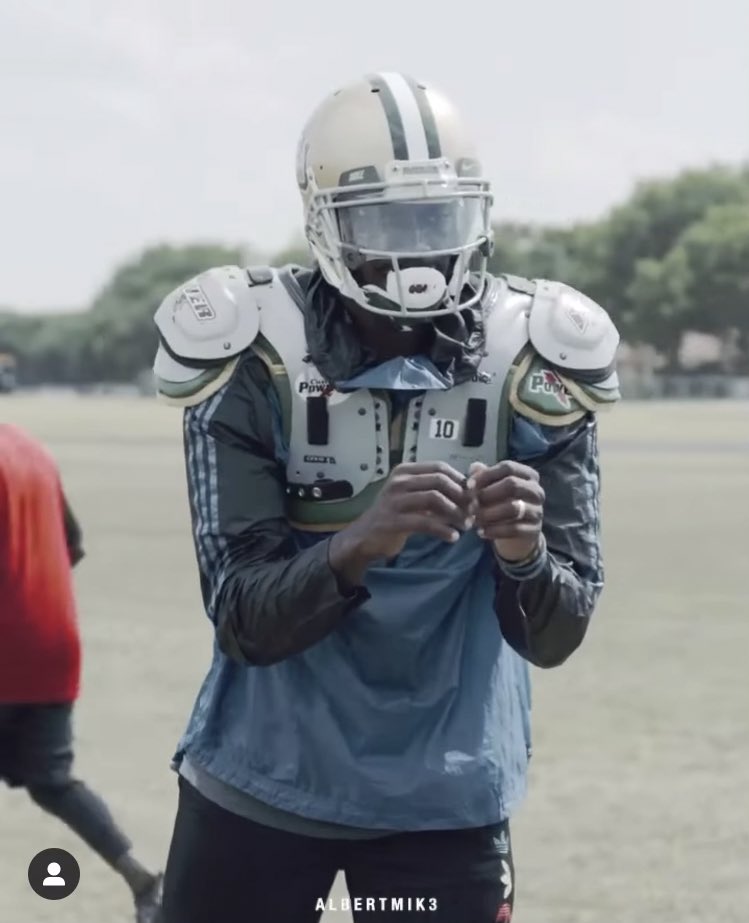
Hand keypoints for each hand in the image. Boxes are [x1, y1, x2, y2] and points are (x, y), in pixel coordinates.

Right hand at [329, 461, 471, 583]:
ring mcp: (394, 500)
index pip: (440, 467)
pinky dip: (443, 530)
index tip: (473, 496)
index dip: (460, 480)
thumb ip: (436, 491)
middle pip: (439, 480)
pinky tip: (453, 538)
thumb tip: (471, 489)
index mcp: (404, 471)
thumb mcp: (414, 497)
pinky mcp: (393, 521)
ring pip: (435, 499)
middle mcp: (398, 481)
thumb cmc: (395, 515)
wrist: (365, 536)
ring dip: (456, 513)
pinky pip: (426, 523)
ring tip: (466, 525)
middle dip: (461, 496)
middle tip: (473, 512)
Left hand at [467, 460, 544, 562]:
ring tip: (474, 520)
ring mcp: (537, 511)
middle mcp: (536, 491)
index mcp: (528, 475)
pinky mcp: (534, 530)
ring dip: (489, 514)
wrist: (516, 534)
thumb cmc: (501, 504)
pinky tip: (481, 532)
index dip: (487, 475)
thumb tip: (474, 467)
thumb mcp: (491, 489)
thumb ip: (483, 477)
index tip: (469, 485)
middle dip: (487, 494)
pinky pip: (514, 529)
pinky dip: (495, 531)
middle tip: (470, 505)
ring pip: (513, 508)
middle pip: (512, 485)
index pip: (508, 467)